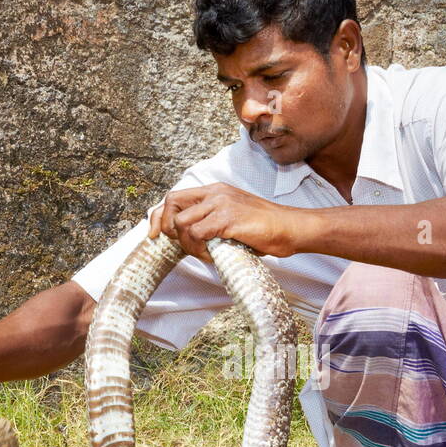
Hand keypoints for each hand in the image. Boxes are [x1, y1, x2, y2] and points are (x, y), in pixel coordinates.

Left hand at [148, 182, 302, 262]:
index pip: (174, 197)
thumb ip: (213, 223)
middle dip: (166, 228)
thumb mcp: (234, 220)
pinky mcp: (228, 218)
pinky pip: (197, 234)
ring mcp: (221, 204)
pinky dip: (200, 250)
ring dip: (187, 245)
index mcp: (215, 191)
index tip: (154, 235)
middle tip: (180, 246)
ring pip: (182, 223)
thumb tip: (190, 239)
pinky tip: (213, 256)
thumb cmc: (266, 229)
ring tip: (205, 254)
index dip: (158, 216)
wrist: (291, 228)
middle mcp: (215, 193)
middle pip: (171, 203)